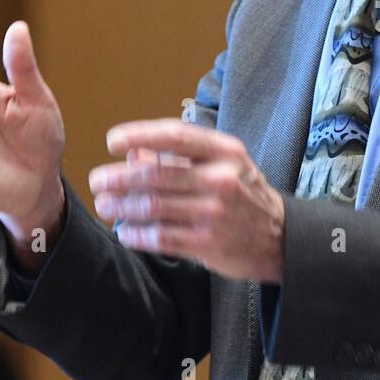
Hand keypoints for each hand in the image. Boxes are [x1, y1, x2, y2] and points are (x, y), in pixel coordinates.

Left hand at [88, 119, 284, 283]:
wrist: (281, 237)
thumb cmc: (245, 194)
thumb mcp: (223, 165)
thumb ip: (180, 158)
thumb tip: (134, 155)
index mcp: (225, 152)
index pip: (175, 136)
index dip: (139, 135)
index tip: (112, 141)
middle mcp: (221, 179)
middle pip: (156, 175)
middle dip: (119, 178)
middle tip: (98, 180)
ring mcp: (214, 213)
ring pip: (153, 207)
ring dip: (121, 206)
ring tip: (104, 205)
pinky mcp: (208, 244)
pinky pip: (161, 237)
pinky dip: (137, 233)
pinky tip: (125, 230)